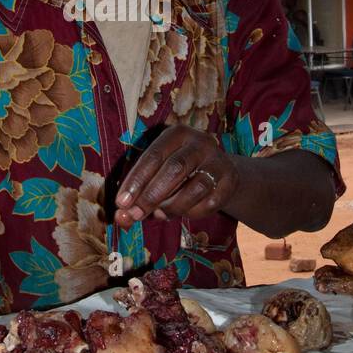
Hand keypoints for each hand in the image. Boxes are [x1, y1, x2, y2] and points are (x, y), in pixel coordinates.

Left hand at [114, 126, 238, 226]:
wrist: (218, 173)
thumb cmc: (178, 174)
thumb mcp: (155, 177)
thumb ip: (136, 196)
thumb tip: (121, 218)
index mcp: (177, 134)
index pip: (153, 156)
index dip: (136, 180)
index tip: (121, 203)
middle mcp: (200, 142)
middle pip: (175, 168)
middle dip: (152, 195)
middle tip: (136, 214)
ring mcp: (218, 161)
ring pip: (195, 188)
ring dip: (173, 206)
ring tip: (161, 213)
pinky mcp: (231, 181)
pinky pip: (210, 202)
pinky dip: (192, 213)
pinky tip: (183, 212)